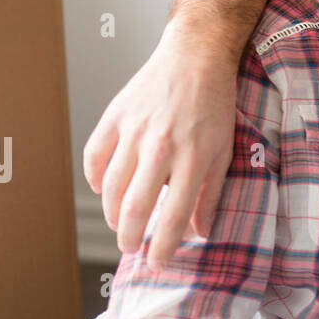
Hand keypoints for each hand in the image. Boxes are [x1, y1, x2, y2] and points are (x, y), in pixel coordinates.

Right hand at [83, 19, 237, 271]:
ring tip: (118, 224)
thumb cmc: (214, 102)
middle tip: (130, 247)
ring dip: (110, 214)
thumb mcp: (225, 149)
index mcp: (193, 157)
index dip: (163, 248)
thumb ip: (211, 193)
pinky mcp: (115, 116)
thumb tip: (201, 232)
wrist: (196, 55)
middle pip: (134, 208)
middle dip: (128, 237)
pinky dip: (93, 179)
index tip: (158, 263)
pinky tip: (102, 189)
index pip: (172, 217)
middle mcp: (161, 146)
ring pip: (109, 188)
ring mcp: (134, 130)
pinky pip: (93, 157)